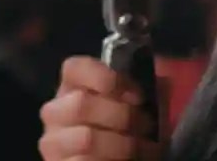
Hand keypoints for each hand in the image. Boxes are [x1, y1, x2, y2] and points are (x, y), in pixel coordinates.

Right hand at [39, 56, 159, 159]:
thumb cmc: (132, 132)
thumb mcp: (146, 108)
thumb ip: (153, 91)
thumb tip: (163, 81)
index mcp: (74, 86)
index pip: (75, 67)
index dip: (106, 77)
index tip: (137, 95)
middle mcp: (56, 111)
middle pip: (81, 104)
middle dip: (122, 116)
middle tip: (146, 126)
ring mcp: (53, 142)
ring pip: (85, 138)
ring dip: (123, 145)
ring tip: (142, 149)